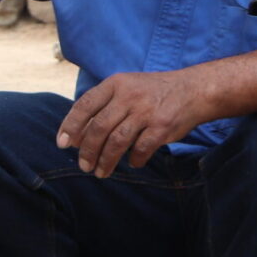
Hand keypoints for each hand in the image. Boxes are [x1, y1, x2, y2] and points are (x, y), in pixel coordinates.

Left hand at [55, 69, 208, 177]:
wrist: (194, 89)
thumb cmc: (153, 93)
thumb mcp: (126, 88)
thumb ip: (103, 106)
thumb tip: (76, 136)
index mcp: (115, 84)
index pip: (85, 105)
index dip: (70, 125)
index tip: (61, 144)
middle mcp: (129, 95)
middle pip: (99, 127)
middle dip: (87, 150)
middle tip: (83, 166)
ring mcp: (146, 111)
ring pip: (117, 141)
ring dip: (106, 160)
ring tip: (101, 172)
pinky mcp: (162, 126)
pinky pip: (141, 149)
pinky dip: (134, 159)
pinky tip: (132, 163)